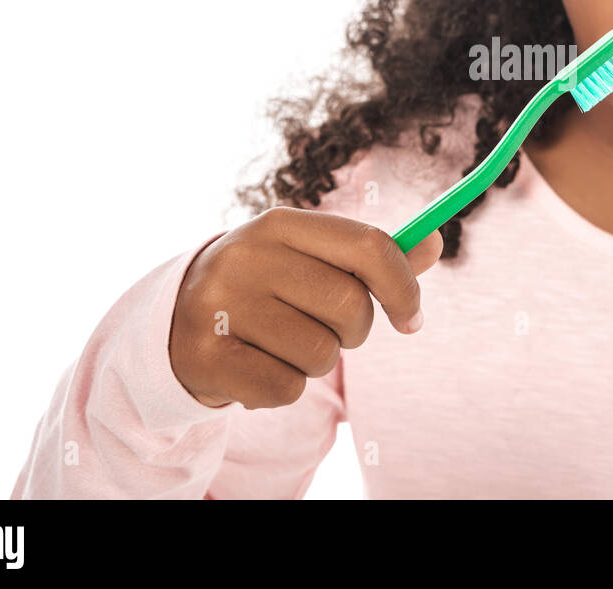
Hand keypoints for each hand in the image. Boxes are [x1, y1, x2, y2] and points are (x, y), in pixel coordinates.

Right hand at [168, 207, 441, 408]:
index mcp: (281, 223)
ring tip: (282, 346)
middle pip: (351, 306)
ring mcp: (220, 304)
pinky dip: (284, 388)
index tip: (411, 318)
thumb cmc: (269, 290)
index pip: (368, 245)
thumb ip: (374, 256)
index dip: (403, 287)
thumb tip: (435, 242)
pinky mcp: (205, 355)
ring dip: (315, 362)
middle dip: (353, 331)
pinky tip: (257, 367)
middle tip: (325, 329)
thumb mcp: (313, 261)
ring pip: (321, 354)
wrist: (177, 323)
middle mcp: (247, 255)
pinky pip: (285, 389)